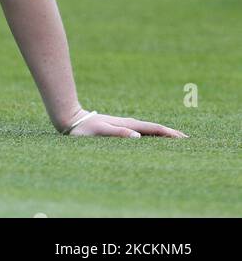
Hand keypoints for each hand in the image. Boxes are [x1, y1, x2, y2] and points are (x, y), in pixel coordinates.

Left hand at [64, 111, 186, 138]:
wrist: (72, 120)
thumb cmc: (85, 129)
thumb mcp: (101, 131)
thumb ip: (118, 133)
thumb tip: (137, 137)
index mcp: (129, 124)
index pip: (154, 128)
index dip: (170, 133)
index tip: (185, 139)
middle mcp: (129, 123)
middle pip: (154, 128)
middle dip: (170, 134)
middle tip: (187, 140)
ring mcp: (125, 125)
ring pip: (148, 130)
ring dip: (162, 134)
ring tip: (175, 140)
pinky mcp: (119, 128)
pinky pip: (140, 132)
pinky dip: (151, 135)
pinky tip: (152, 140)